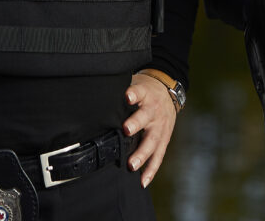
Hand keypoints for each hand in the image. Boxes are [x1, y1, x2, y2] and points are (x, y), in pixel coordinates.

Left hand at [122, 72, 177, 188]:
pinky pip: (159, 155)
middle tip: (126, 130)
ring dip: (142, 153)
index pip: (140, 91)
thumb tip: (94, 96)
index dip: (134, 93)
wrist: (169, 92)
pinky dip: (151, 169)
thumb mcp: (136, 84)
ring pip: (152, 140)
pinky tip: (143, 181)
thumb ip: (120, 92)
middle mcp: (154, 109)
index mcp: (146, 94)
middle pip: (146, 117)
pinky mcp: (165, 138)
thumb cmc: (145, 91)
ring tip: (132, 165)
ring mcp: (160, 125)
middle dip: (136, 123)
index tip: (127, 96)